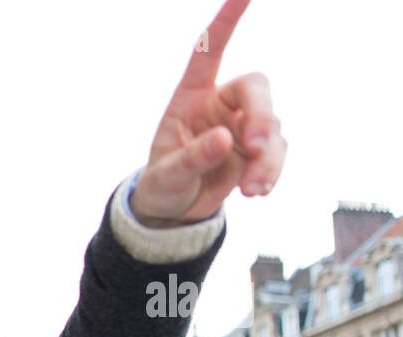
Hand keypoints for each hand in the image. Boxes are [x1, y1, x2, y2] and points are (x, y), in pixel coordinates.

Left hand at [130, 0, 286, 226]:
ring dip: (266, 158)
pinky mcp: (258, 148)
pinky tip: (256, 192)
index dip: (226, 21)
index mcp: (191, 97)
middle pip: (256, 88)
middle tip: (253, 150)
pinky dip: (272, 171)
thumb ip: (192, 158)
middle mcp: (221, 103)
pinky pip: (277, 151)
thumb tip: (224, 140)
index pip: (209, 51)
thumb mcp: (168, 175)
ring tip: (250, 190)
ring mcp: (243, 124)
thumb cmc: (164, 183)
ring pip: (272, 125)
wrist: (175, 209)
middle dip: (261, 117)